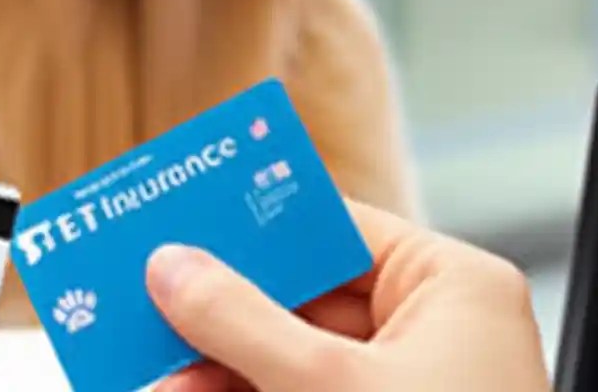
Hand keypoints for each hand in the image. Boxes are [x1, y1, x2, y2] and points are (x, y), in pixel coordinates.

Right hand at [146, 201, 549, 391]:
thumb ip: (242, 323)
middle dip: (218, 311)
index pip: (334, 226)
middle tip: (148, 304)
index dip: (252, 223)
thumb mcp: (328, 389)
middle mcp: (429, 333)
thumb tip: (174, 269)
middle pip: (297, 294)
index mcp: (450, 289)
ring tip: (153, 375)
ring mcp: (400, 388)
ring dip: (214, 367)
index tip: (179, 222)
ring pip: (283, 354)